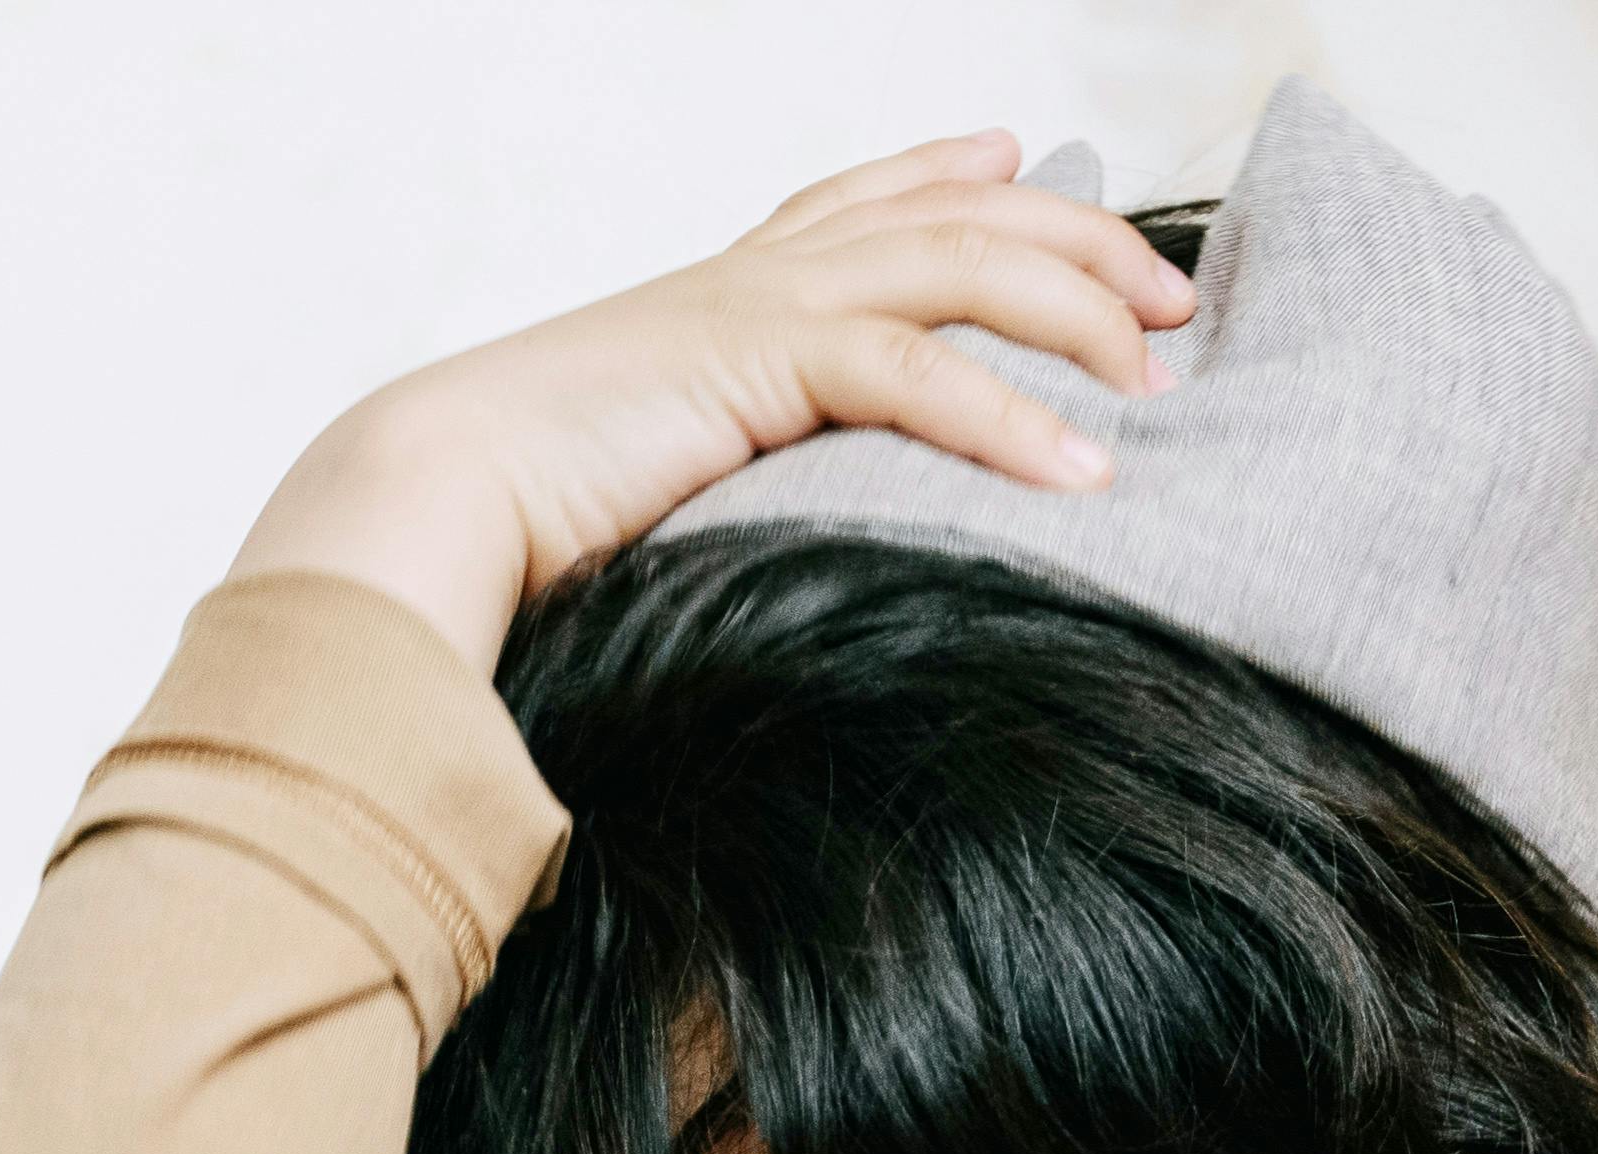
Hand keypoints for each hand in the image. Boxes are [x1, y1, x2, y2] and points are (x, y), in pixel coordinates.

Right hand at [225, 132, 1192, 672]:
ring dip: (1078, 321)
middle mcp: (754, 277)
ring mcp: (758, 306)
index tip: (1024, 156)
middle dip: (1080, 247)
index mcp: (726, 292)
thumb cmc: (517, 518)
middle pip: (956, 216)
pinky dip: (1012, 418)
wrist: (426, 495)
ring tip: (1160, 384)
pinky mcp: (755, 359)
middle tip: (1171, 300)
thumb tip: (761, 552)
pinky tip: (1086, 471)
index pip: (861, 201)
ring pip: (962, 267)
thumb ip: (722, 483)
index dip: (950, 169)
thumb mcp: (651, 481)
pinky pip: (916, 370)